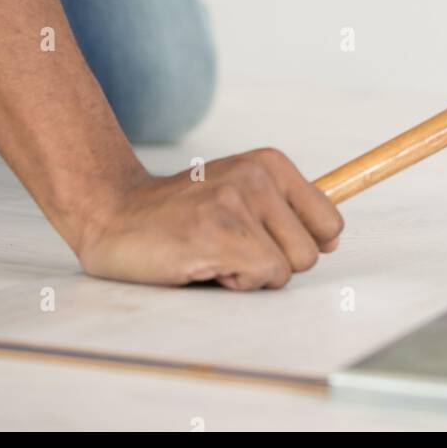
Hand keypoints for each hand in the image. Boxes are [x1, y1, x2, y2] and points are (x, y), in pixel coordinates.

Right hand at [76, 148, 343, 288]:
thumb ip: (286, 213)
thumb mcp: (239, 195)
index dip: (300, 246)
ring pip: (286, 269)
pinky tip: (202, 263)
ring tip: (213, 253)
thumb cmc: (180, 215)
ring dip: (251, 275)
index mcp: (270, 164)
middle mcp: (258, 176)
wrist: (113, 213)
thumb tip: (334, 240)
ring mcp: (238, 201)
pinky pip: (262, 277)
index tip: (262, 242)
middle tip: (228, 248)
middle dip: (273, 264)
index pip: (329, 221)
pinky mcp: (219, 232)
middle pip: (310, 254)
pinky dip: (234, 283)